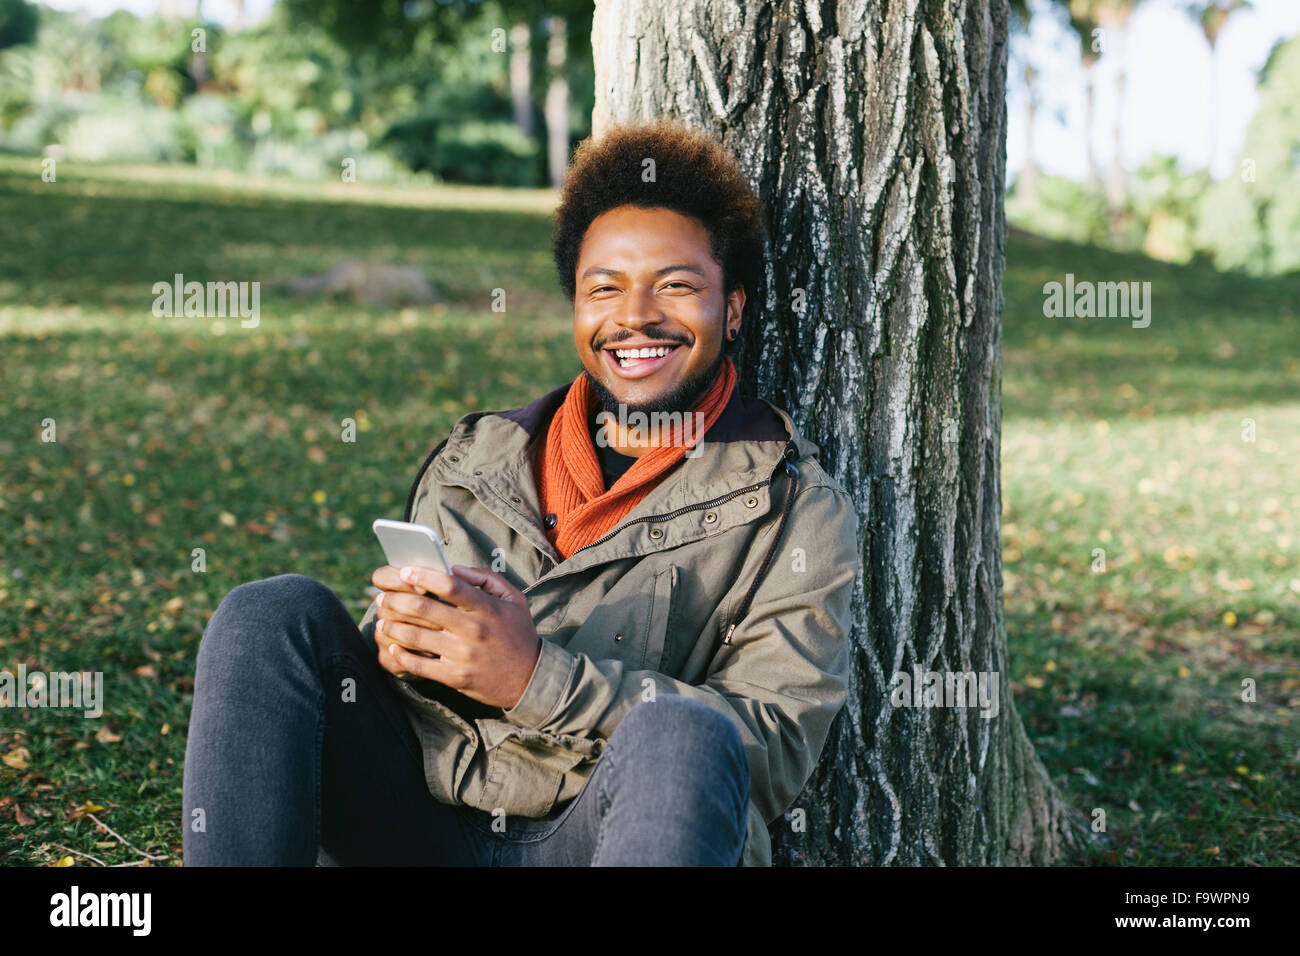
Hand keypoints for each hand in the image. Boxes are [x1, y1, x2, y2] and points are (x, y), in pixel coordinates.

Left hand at [369, 563, 541, 710]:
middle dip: (397, 599)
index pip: (449, 585)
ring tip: (383, 619)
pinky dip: (400, 654)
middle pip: (424, 608)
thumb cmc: (519, 634)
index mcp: (486, 608)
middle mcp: (473, 629)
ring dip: (392, 625)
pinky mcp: (455, 677)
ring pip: (415, 636)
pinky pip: (418, 665)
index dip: (423, 575)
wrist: (532, 679)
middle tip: (383, 597)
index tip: (404, 570)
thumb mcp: (514, 599)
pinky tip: (392, 645)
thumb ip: (486, 578)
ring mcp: (463, 655)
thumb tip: (454, 568)